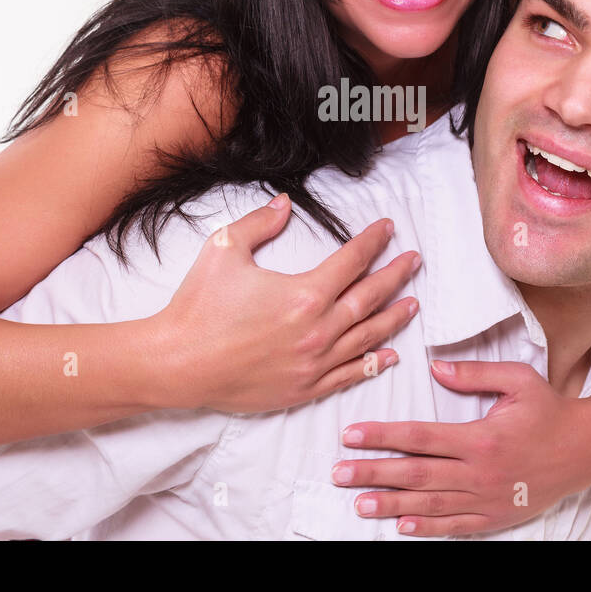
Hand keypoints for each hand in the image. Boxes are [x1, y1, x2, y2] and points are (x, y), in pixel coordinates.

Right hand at [156, 193, 420, 412]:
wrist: (177, 362)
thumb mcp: (225, 248)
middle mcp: (318, 330)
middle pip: (370, 298)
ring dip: (392, 318)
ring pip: (367, 337)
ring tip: (412, 304)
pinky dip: (373, 364)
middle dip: (395, 277)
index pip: (352, 261)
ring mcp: (313, 363)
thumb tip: (285, 203)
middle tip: (413, 262)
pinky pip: (349, 374)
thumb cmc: (198, 306)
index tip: (387, 230)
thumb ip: (260, 222)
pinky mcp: (304, 388)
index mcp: (304, 294)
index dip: (373, 242)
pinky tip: (389, 355)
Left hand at [332, 360, 590, 536]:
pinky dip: (429, 528)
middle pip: (416, 474)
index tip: (351, 435)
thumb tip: (435, 366)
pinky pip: (457, 524)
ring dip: (392, 505)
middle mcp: (479, 471)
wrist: (587, 449)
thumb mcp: (517, 379)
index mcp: (481, 437)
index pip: (420, 437)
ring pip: (431, 504)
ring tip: (360, 504)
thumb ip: (474, 373)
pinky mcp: (496, 516)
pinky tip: (402, 527)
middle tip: (340, 474)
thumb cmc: (550, 410)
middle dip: (373, 474)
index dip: (382, 436)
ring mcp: (487, 498)